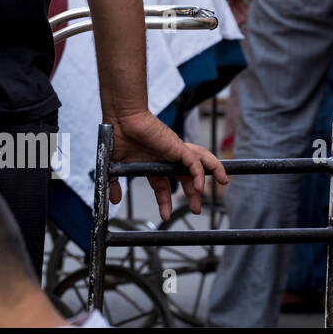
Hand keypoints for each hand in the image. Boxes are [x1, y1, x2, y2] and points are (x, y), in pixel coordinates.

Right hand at [108, 110, 228, 222]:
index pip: (163, 185)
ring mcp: (174, 152)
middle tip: (196, 209)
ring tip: (219, 186)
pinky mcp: (178, 147)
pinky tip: (201, 187)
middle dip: (193, 194)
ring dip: (209, 177)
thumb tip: (113, 200)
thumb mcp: (115, 165)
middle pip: (186, 178)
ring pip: (199, 165)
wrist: (121, 118)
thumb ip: (114, 183)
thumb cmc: (118, 135)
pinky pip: (195, 163)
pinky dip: (201, 174)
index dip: (165, 201)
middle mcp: (167, 158)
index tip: (165, 215)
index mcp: (152, 164)